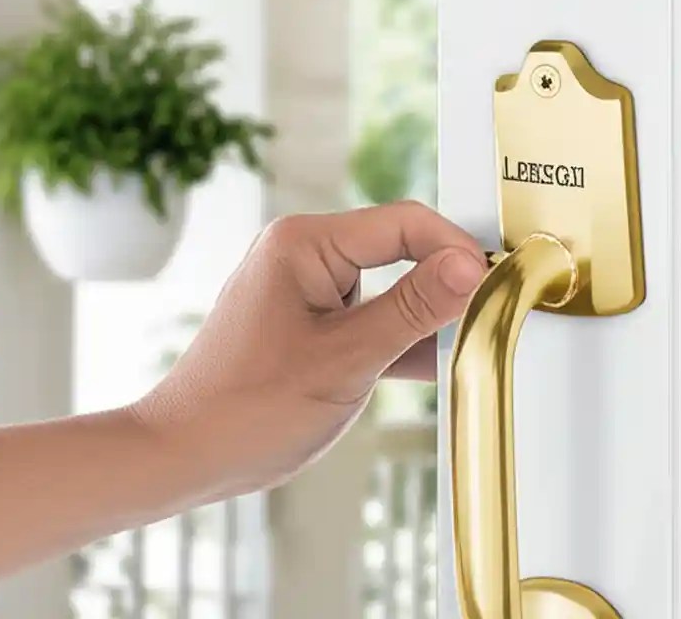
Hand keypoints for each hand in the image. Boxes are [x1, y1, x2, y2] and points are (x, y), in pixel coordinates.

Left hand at [130, 201, 485, 498]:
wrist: (184, 457)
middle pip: (401, 250)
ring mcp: (307, 289)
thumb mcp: (347, 359)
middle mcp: (304, 253)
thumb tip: (470, 267)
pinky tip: (436, 366)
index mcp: (304, 243)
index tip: (495, 283)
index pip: (404, 223)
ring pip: (391, 288)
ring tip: (466, 345)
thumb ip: (414, 309)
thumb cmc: (248, 409)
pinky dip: (402, 342)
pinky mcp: (311, 323)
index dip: (455, 249)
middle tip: (490, 314)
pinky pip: (372, 318)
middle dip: (446, 283)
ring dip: (426, 319)